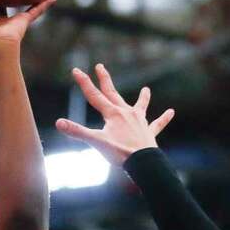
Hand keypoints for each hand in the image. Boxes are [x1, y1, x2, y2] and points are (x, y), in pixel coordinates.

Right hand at [55, 64, 175, 165]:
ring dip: (143, 97)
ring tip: (146, 89)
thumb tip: (58, 123)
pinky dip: (164, 118)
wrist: (143, 163)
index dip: (84, 83)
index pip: (95, 96)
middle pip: (113, 94)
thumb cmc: (120, 153)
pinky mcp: (149, 132)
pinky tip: (171, 112)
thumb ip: (77, 131)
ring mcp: (139, 122)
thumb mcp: (96, 142)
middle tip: (100, 66)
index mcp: (112, 114)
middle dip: (105, 80)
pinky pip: (157, 124)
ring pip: (140, 106)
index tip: (76, 70)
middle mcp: (126, 113)